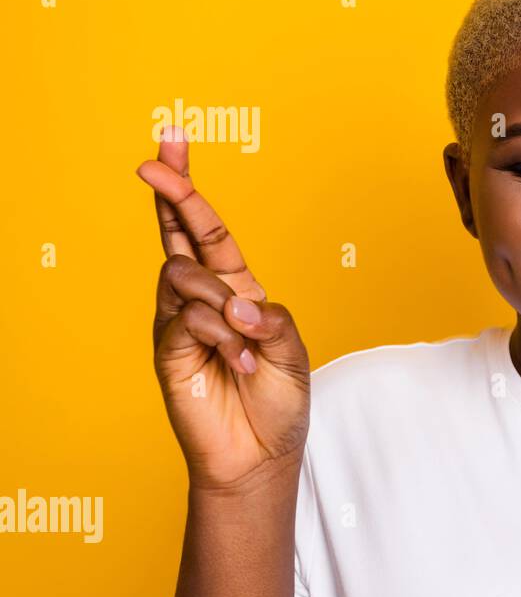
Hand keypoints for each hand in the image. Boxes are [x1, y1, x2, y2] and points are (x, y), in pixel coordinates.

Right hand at [137, 128, 310, 491]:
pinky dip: (219, 336)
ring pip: (183, 276)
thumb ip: (271, 318)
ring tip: (247, 340)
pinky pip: (186, 320)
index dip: (187, 188)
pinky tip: (238, 362)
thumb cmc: (278, 402)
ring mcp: (180, 323)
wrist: (261, 455)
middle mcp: (203, 300)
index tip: (171, 141)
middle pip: (177, 234)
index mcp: (236, 289)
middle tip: (152, 162)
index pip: (206, 230)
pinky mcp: (167, 352)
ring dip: (220, 302)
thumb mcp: (292, 351)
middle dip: (168, 192)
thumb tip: (238, 302)